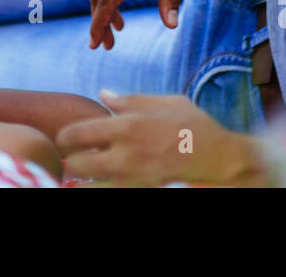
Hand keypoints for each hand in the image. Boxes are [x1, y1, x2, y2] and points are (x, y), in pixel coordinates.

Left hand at [56, 91, 266, 186]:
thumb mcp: (164, 102)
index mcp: (127, 127)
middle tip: (71, 158)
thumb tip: (104, 94)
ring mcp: (133, 178)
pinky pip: (110, 191)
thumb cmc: (193, 125)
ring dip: (83, 179)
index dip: (64, 138)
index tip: (66, 139)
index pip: (77, 134)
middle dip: (69, 162)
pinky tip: (105, 179)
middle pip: (76, 166)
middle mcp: (125, 155)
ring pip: (90, 186)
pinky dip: (103, 186)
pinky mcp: (142, 190)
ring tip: (86, 172)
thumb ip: (130, 100)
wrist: (220, 158)